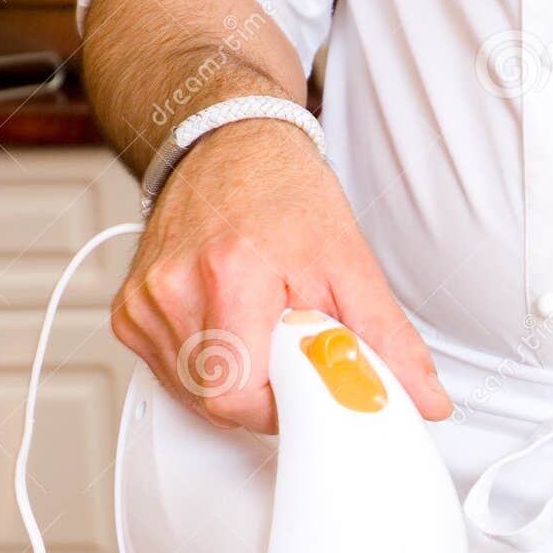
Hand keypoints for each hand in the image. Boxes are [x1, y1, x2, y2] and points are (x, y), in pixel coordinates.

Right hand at [112, 119, 451, 431]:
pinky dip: (208, 370)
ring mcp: (145, 305)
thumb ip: (388, 340)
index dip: (280, 408)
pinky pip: (172, 379)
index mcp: (229, 275)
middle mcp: (175, 289)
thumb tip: (423, 397)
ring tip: (256, 328)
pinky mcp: (129, 316)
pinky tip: (227, 329)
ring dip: (237, 382)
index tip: (302, 381)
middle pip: (219, 403)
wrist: (229, 144)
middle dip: (263, 393)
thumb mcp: (349, 263)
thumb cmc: (280, 194)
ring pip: (194, 397)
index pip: (242, 400)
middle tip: (285, 345)